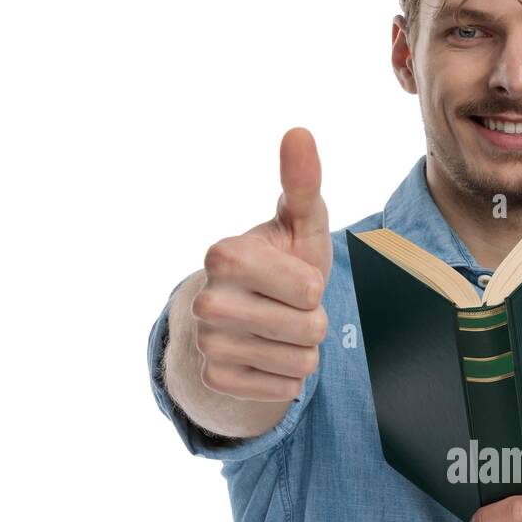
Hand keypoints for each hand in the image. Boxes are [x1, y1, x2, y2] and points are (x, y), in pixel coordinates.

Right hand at [191, 127, 331, 403]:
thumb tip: (299, 132)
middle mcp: (207, 299)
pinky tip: (268, 357)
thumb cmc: (282, 263)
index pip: (307, 287)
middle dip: (314, 321)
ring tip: (281, 332)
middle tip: (292, 308)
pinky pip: (285, 389)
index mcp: (224, 254)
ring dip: (304, 350)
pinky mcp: (215, 380)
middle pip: (308, 328)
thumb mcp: (300, 225)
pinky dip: (288, 377)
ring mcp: (206, 343)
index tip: (297, 278)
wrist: (245, 318)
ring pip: (300, 362)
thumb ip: (303, 184)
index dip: (314, 286)